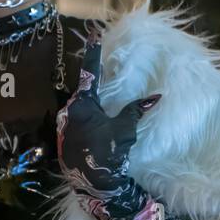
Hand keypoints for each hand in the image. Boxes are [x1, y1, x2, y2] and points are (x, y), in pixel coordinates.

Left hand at [56, 40, 160, 193]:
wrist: (93, 181)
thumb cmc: (109, 151)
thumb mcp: (125, 128)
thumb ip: (135, 110)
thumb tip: (155, 96)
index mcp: (81, 104)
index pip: (89, 75)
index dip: (93, 56)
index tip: (93, 38)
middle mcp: (68, 111)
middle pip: (82, 90)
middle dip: (93, 82)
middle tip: (101, 67)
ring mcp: (64, 125)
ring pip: (79, 105)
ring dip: (90, 101)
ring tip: (101, 93)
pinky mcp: (64, 137)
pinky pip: (75, 119)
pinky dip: (85, 114)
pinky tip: (93, 117)